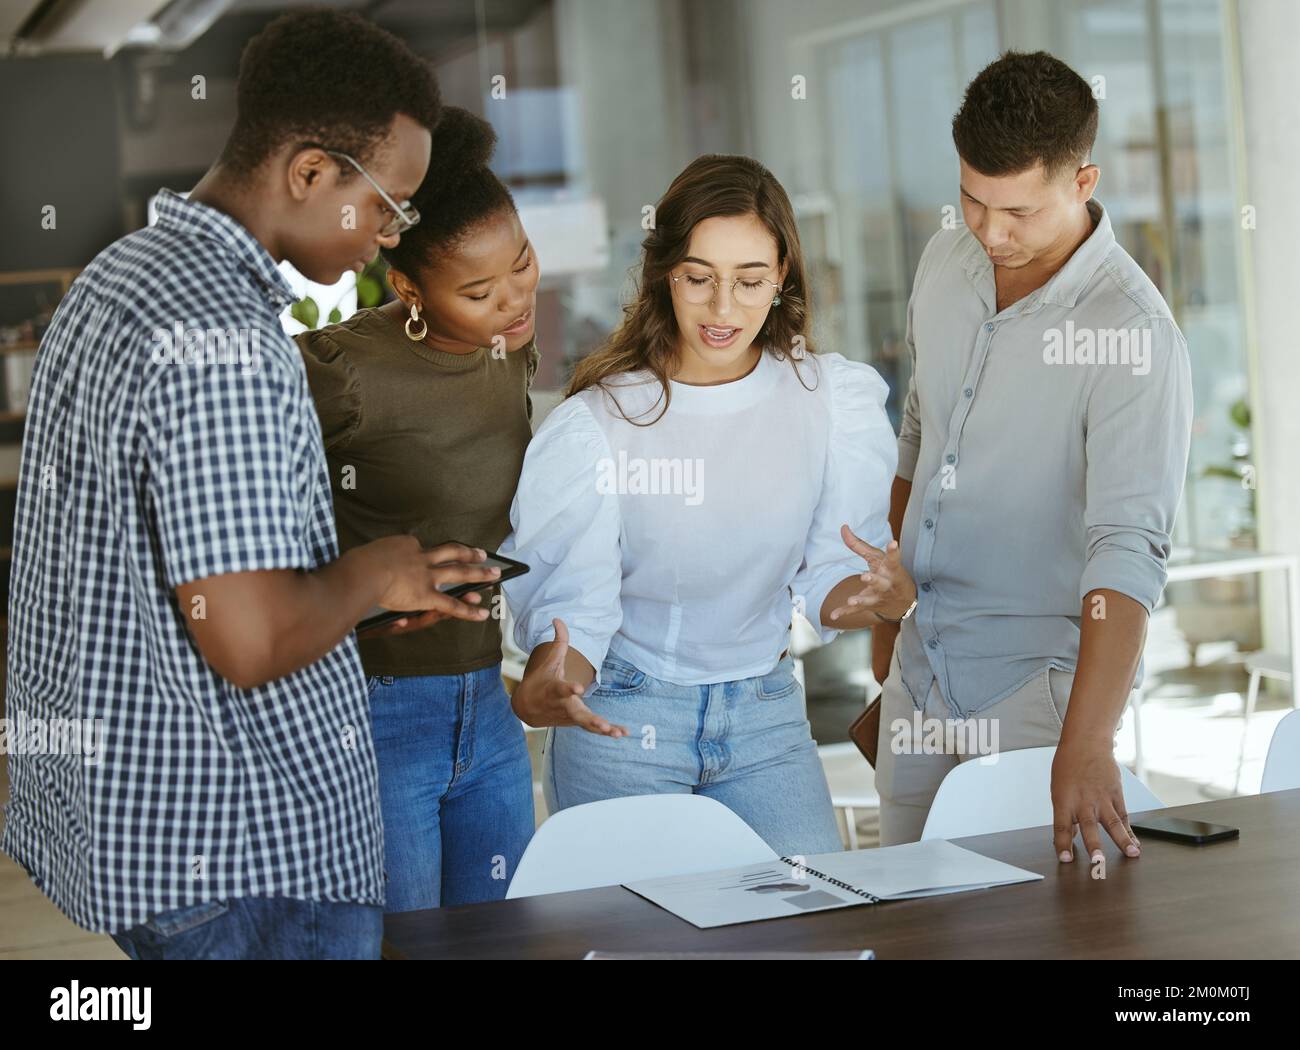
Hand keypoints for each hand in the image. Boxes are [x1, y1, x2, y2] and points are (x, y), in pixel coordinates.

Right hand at [364, 537, 500, 629]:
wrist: (361, 573)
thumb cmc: (356, 565)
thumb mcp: (368, 552)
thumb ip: (377, 557)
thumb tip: (376, 562)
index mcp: (405, 544)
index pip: (421, 548)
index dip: (425, 553)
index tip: (425, 555)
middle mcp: (421, 557)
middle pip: (451, 552)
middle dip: (468, 553)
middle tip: (482, 554)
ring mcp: (427, 576)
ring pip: (459, 572)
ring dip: (479, 573)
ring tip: (494, 573)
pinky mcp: (427, 595)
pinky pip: (451, 604)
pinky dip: (468, 610)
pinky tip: (483, 612)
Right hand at [512, 618, 627, 737]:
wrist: (526, 708)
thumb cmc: (541, 681)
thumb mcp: (549, 661)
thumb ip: (558, 641)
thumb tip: (558, 618)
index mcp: (555, 690)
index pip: (562, 689)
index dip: (570, 689)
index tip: (578, 689)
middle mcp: (563, 705)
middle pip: (577, 714)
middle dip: (590, 720)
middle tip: (602, 725)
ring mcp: (570, 716)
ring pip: (586, 724)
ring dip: (602, 729)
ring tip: (616, 732)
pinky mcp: (577, 723)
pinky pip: (592, 728)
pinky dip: (606, 731)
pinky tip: (622, 733)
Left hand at [827, 525, 916, 622]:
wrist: (904, 602)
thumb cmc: (888, 573)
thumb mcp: (877, 558)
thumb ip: (859, 544)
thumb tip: (843, 527)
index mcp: (890, 570)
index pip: (893, 559)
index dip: (893, 552)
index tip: (893, 543)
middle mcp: (886, 584)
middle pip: (880, 583)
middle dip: (873, 580)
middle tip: (865, 576)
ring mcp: (879, 597)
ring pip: (869, 600)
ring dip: (860, 600)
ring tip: (851, 600)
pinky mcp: (870, 606)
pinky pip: (856, 610)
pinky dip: (845, 612)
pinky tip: (834, 615)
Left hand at [1051, 740, 1141, 862]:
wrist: (1086, 743)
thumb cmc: (1068, 766)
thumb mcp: (1059, 790)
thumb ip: (1066, 814)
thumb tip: (1072, 837)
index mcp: (1063, 800)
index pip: (1061, 827)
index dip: (1063, 844)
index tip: (1066, 860)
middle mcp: (1083, 801)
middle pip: (1089, 826)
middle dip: (1094, 845)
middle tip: (1098, 861)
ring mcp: (1102, 798)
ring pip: (1113, 822)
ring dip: (1123, 840)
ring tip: (1131, 854)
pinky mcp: (1116, 794)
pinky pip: (1124, 816)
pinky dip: (1130, 831)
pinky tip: (1134, 844)